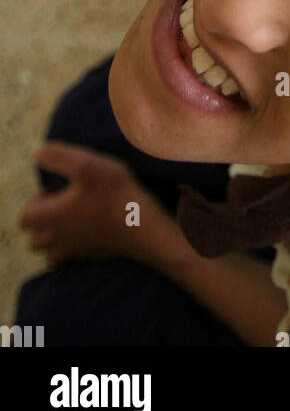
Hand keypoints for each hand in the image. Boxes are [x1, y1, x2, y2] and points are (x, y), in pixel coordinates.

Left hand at [19, 141, 167, 264]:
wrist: (142, 224)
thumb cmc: (114, 193)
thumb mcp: (87, 164)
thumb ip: (59, 156)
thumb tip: (39, 153)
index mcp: (49, 218)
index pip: (25, 216)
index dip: (37, 200)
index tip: (58, 188)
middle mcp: (56, 239)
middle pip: (34, 236)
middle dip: (42, 220)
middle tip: (65, 201)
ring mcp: (72, 252)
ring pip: (49, 250)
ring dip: (54, 234)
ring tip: (75, 215)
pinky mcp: (89, 258)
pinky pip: (68, 258)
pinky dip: (70, 246)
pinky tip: (88, 229)